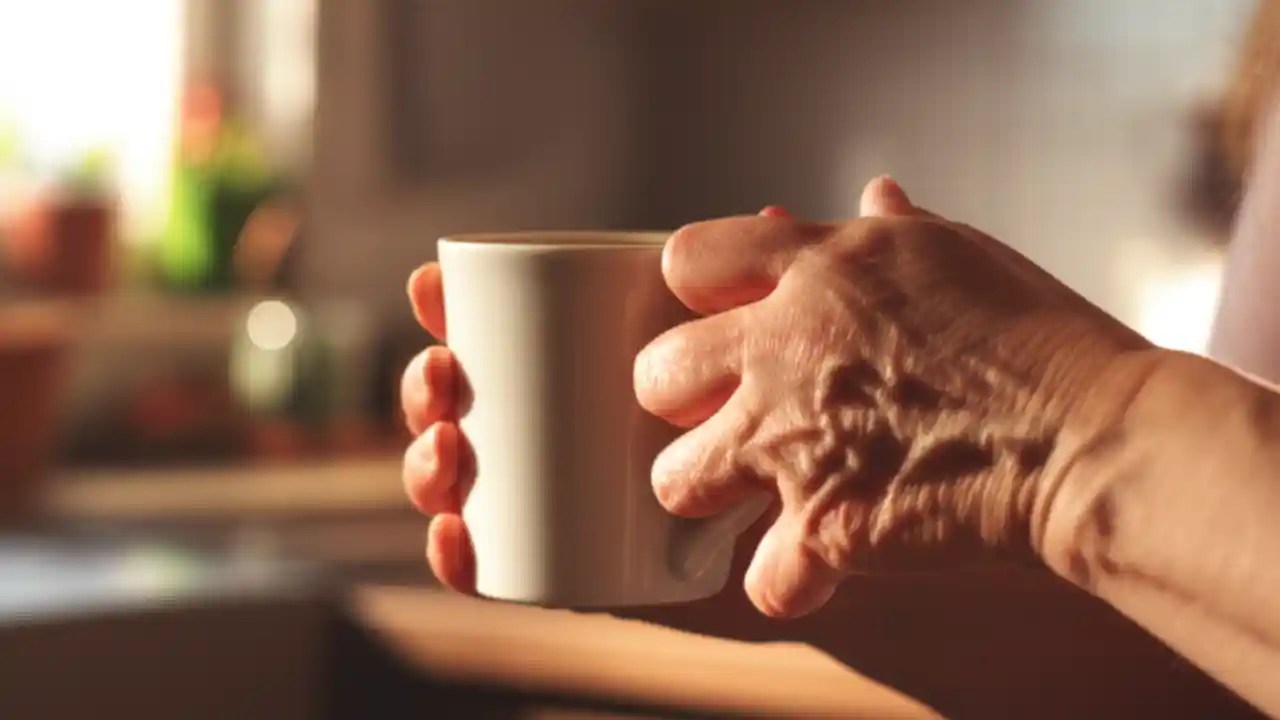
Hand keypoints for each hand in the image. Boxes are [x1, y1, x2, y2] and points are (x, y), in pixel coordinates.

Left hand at [631, 177, 1151, 617]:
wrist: (1089, 436)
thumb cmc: (1035, 338)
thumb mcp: (961, 256)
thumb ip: (893, 232)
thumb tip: (873, 196)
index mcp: (817, 269)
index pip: (688, 258)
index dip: (697, 293)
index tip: (726, 317)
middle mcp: (785, 348)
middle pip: (656, 372)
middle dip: (681, 399)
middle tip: (733, 412)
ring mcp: (793, 439)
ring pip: (676, 478)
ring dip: (711, 491)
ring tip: (756, 495)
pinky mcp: (824, 523)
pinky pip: (762, 576)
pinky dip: (790, 580)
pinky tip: (818, 567)